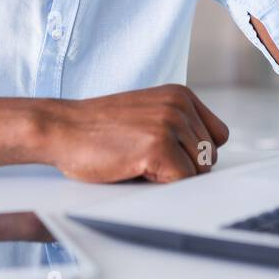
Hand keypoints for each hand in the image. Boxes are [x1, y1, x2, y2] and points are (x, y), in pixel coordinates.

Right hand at [38, 85, 229, 182]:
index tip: (170, 155)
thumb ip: (178, 126)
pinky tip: (134, 168)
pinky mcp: (158, 146)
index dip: (196, 153)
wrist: (60, 127)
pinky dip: (159, 184)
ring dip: (169, 175)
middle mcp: (179, 105)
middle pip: (209, 157)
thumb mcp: (147, 114)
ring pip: (198, 171)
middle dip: (182, 166)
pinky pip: (181, 181)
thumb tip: (207, 160)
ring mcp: (170, 124)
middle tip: (144, 158)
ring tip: (137, 161)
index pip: (218, 136)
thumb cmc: (97, 129)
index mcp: (180, 95)